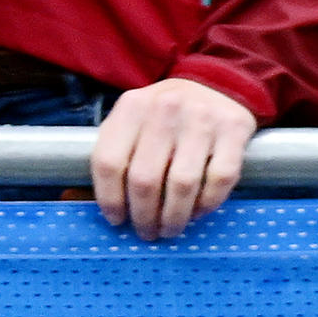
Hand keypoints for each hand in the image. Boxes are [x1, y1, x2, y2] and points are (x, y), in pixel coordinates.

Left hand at [90, 77, 257, 241]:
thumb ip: (115, 152)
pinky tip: (197, 211)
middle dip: (144, 215)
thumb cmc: (167, 114)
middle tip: (147, 232)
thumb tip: (84, 199)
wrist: (217, 84)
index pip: (109, 161)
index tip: (116, 219)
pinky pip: (219, 179)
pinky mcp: (234, 130)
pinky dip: (207, 203)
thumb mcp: (134, 120)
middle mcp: (164, 110)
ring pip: (182, 184)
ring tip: (170, 229)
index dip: (109, 198)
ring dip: (174, 216)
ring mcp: (202, 120)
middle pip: (145, 178)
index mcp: (132, 106)